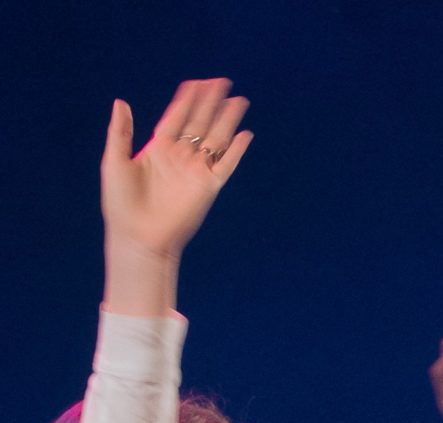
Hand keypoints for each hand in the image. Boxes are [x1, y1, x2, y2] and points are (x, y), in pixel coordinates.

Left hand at [102, 80, 250, 265]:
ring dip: (227, 120)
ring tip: (239, 101)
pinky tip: (245, 135)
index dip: (188, 99)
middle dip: (211, 103)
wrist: (138, 236)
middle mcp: (180, 157)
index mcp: (158, 149)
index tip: (197, 83)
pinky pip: (227, 165)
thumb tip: (121, 102)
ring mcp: (196, 172)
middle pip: (200, 123)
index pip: (177, 117)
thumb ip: (121, 132)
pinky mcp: (209, 188)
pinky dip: (237, 151)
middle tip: (222, 83)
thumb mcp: (115, 161)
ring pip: (216, 139)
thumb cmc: (121, 203)